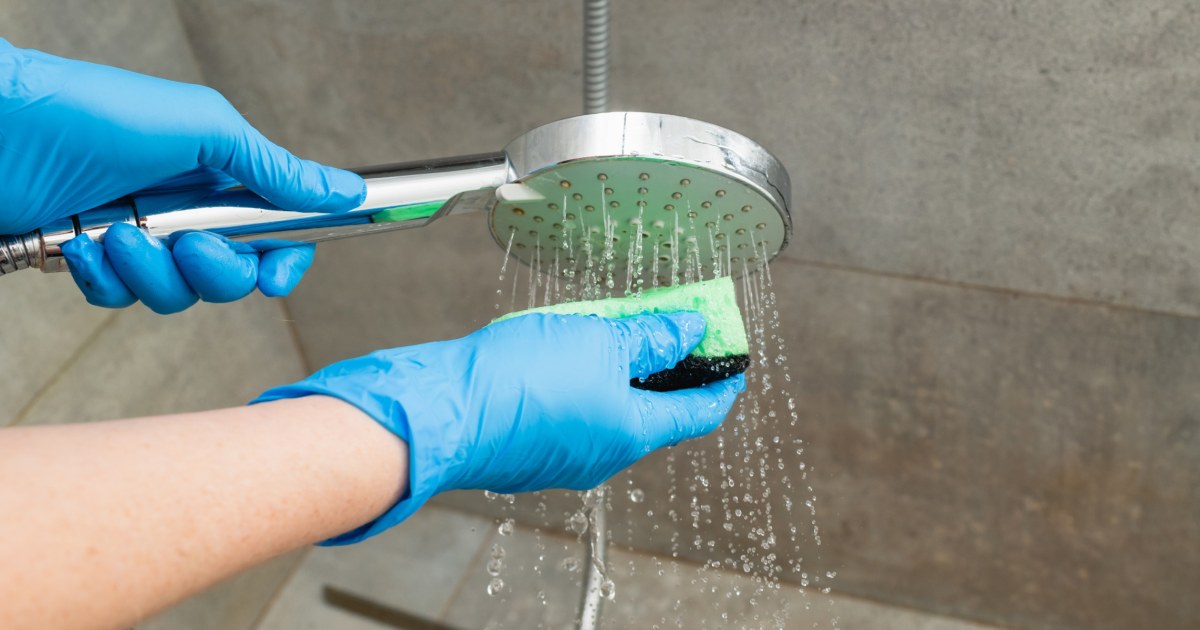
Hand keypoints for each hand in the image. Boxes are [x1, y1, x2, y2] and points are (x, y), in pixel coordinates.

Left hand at [0, 38, 364, 312]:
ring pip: (177, 295)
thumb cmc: (92, 114)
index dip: (282, 261)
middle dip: (211, 270)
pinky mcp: (95, 262)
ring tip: (115, 234)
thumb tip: (343, 191)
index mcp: (219, 177)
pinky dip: (104, 279)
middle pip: (232, 276)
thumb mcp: (203, 130)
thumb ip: (275, 169)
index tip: (274, 274)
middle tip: (183, 241)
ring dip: (150, 273)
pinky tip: (84, 246)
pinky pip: (121, 299)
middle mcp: (185, 210)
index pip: (276, 233)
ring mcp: (141, 238)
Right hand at [255, 312, 745, 543]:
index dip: (722, 382)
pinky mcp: (528, 448)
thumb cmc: (515, 381)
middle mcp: (602, 455)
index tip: (733, 359)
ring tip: (614, 327)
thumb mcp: (597, 341)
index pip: (699, 413)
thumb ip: (649, 337)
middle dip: (666, 366)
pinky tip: (567, 349)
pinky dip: (584, 382)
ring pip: (610, 409)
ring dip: (621, 371)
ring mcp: (563, 456)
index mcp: (631, 435)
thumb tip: (690, 331)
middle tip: (670, 326)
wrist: (439, 411)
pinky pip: (573, 412)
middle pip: (654, 410)